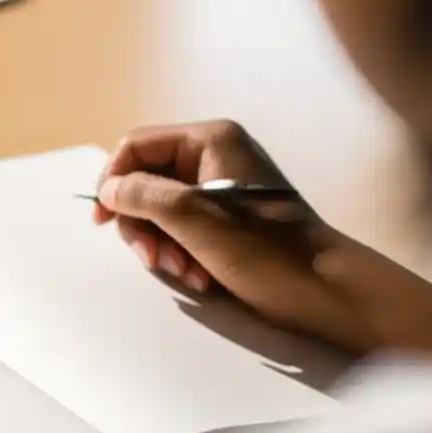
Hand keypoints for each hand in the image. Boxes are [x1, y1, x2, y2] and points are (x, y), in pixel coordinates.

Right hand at [94, 120, 431, 355]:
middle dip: (142, 223)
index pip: (137, 146)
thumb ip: (144, 196)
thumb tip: (109, 189)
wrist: (328, 292)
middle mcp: (214, 156)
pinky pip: (182, 229)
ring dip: (162, 245)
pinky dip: (181, 254)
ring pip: (160, 210)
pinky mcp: (226, 220)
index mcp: (210, 140)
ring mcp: (220, 189)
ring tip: (183, 273)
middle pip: (145, 180)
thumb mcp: (195, 218)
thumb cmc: (268, 251)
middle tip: (153, 259)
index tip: (104, 221)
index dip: (114, 180)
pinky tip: (199, 278)